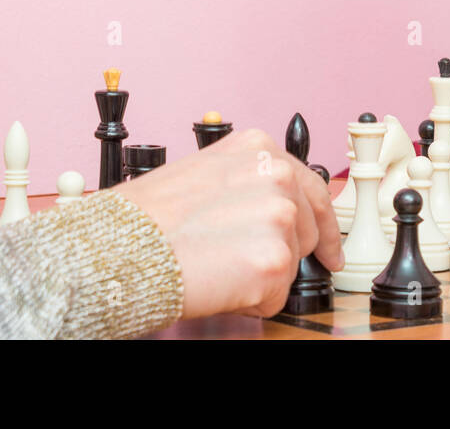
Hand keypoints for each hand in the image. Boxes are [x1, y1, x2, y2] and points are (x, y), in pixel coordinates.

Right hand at [115, 128, 342, 318]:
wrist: (120, 246)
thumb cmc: (147, 217)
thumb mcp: (205, 174)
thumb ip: (247, 184)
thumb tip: (276, 211)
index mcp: (258, 148)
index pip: (312, 189)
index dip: (324, 226)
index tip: (330, 250)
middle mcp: (276, 174)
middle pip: (307, 231)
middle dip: (282, 253)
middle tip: (241, 262)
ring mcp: (278, 216)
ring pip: (292, 264)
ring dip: (260, 275)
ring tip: (216, 263)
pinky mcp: (274, 260)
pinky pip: (276, 296)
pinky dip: (251, 301)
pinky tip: (218, 282)